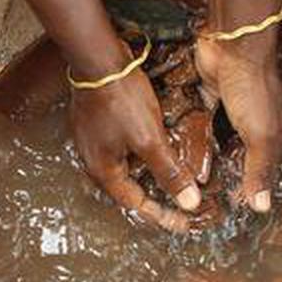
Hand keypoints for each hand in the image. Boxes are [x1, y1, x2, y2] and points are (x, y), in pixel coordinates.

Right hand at [69, 61, 200, 231]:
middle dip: (155, 197)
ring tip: (173, 178)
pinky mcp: (98, 124)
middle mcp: (94, 161)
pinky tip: (157, 149)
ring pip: (126, 168)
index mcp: (103, 171)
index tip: (184, 221)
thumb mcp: (149, 139)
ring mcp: (93, 142)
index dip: (161, 214)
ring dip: (149, 175)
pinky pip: (122, 150)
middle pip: (128, 188)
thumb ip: (168, 171)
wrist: (97, 60)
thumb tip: (188, 202)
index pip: (135, 203)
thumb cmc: (121, 99)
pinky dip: (141, 156)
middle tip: (181, 202)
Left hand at [194, 30, 281, 211]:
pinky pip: (195, 125)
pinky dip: (187, 137)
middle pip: (233, 159)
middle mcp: (249, 125)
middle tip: (197, 200)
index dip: (244, 191)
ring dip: (200, 159)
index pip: (258, 172)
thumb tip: (262, 206)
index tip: (225, 211)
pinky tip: (173, 153)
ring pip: (212, 144)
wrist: (232, 47)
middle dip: (219, 177)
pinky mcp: (205, 99)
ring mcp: (226, 112)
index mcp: (269, 136)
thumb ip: (259, 169)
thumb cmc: (253, 88)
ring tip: (182, 182)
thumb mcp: (261, 135)